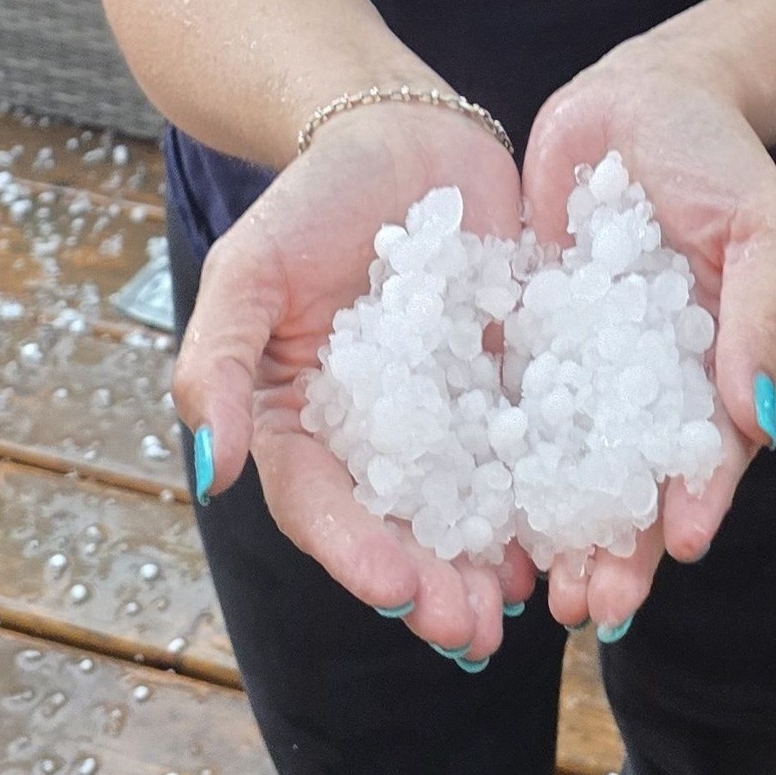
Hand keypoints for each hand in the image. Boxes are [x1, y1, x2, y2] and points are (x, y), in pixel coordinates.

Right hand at [174, 103, 536, 661]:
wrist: (409, 141)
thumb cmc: (314, 199)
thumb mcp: (250, 269)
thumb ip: (219, 364)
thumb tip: (210, 470)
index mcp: (301, 427)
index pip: (321, 506)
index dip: (356, 552)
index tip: (396, 588)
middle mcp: (373, 443)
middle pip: (399, 529)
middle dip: (433, 587)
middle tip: (471, 633)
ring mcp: (444, 426)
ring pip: (465, 514)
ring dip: (488, 568)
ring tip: (519, 610)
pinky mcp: (508, 397)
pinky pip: (527, 461)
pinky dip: (544, 507)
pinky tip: (566, 543)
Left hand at [521, 38, 775, 633]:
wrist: (642, 97)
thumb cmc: (720, 157)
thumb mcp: (763, 229)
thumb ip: (759, 322)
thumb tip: (759, 422)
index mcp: (708, 374)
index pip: (704, 457)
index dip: (693, 504)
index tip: (677, 550)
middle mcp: (642, 389)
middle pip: (630, 486)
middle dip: (615, 551)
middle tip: (591, 610)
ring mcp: (583, 372)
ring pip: (564, 470)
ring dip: (553, 535)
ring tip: (535, 596)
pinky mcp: (527, 346)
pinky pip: (508, 415)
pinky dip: (495, 470)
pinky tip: (471, 518)